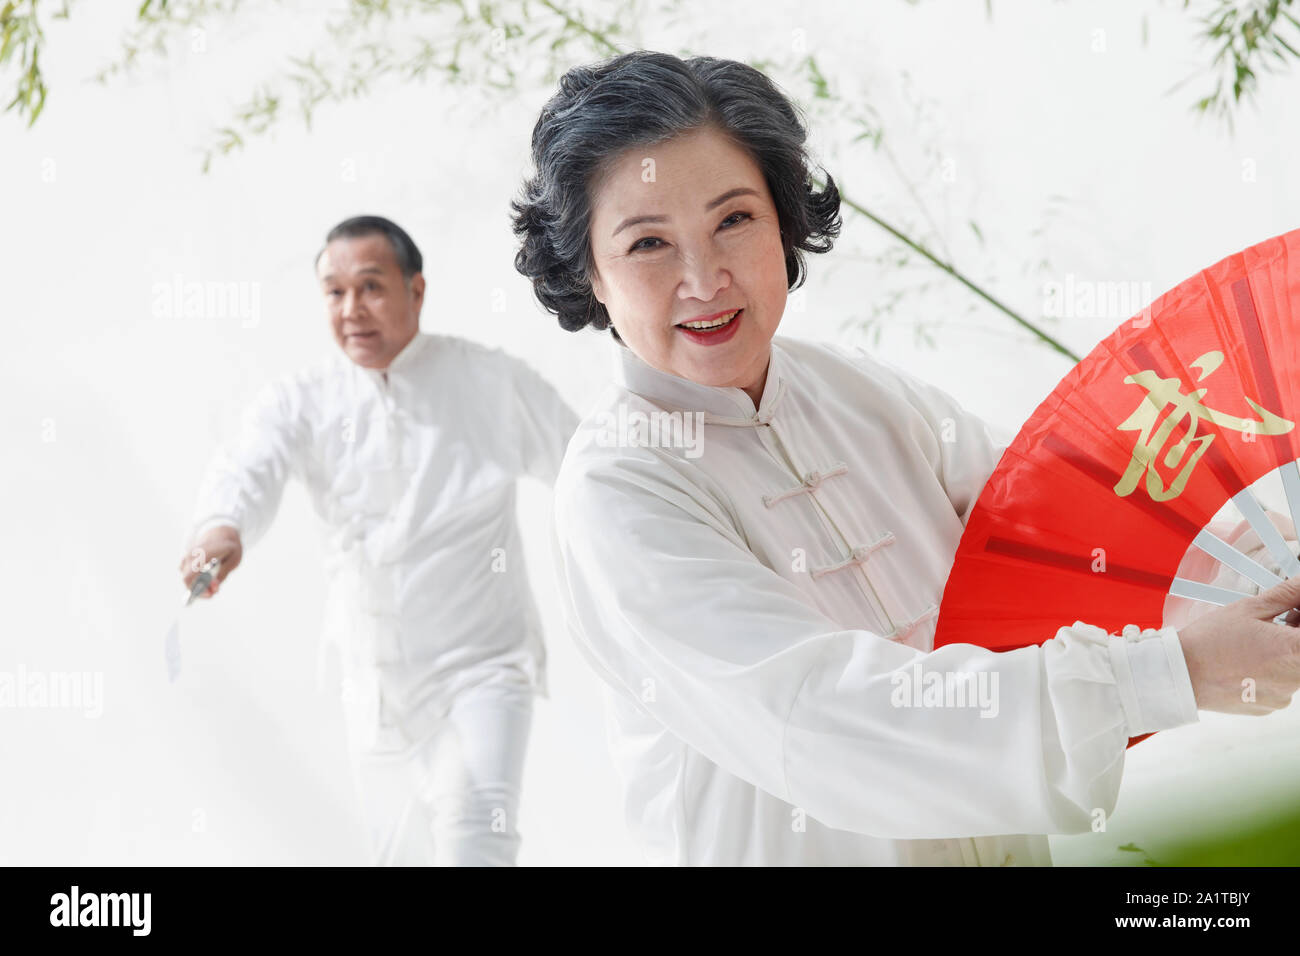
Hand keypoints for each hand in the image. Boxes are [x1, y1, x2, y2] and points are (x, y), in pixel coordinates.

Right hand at [178, 525, 242, 599]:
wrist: (221, 532)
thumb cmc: (229, 547)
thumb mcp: (233, 559)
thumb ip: (222, 573)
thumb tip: (214, 588)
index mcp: (202, 554)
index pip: (189, 576)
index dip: (199, 589)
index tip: (211, 594)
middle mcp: (190, 555)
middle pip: (187, 580)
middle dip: (200, 589)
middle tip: (215, 591)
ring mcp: (186, 557)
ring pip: (187, 578)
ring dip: (198, 585)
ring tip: (214, 583)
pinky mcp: (185, 560)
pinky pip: (187, 574)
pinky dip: (196, 580)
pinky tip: (208, 578)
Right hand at [1176, 575, 1299, 713]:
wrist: (1182, 674)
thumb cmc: (1210, 643)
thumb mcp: (1249, 609)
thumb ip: (1287, 594)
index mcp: (1295, 650)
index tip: (1293, 613)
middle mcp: (1295, 677)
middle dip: (1294, 634)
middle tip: (1278, 623)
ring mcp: (1284, 695)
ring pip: (1294, 668)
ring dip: (1283, 653)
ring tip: (1253, 645)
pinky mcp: (1271, 705)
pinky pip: (1280, 685)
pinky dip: (1270, 673)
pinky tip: (1247, 663)